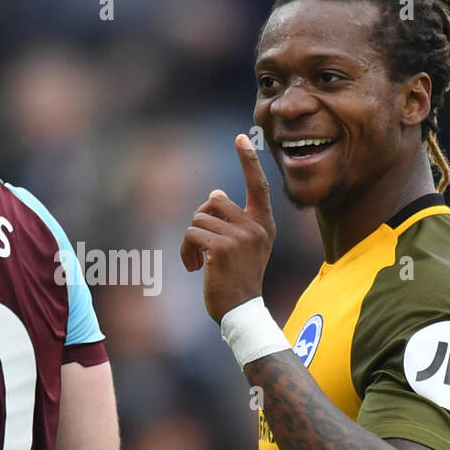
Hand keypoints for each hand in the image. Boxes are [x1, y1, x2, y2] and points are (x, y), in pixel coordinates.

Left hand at [180, 134, 276, 322]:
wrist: (241, 311)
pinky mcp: (222, 249)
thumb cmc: (238, 279)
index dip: (248, 161)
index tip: (241, 138)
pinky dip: (186, 251)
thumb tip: (215, 192)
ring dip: (191, 240)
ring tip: (198, 261)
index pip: (257, 185)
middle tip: (202, 246)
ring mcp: (240, 237)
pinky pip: (191, 234)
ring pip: (198, 218)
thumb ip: (234, 220)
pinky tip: (193, 268)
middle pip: (214, 201)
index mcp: (263, 223)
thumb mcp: (244, 247)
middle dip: (201, 220)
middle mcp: (256, 226)